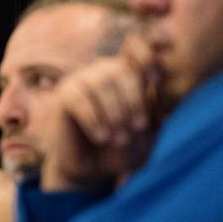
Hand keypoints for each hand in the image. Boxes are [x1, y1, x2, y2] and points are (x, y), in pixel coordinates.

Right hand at [48, 33, 160, 190]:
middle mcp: (107, 70)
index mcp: (132, 73)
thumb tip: (156, 99)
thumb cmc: (124, 150)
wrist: (92, 170)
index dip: (146, 58)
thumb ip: (153, 116)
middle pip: (123, 70)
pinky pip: (79, 99)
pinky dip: (93, 119)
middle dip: (133, 101)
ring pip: (101, 83)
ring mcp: (84, 79)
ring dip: (114, 113)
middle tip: (137, 129)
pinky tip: (101, 137)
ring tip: (118, 139)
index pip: (139, 51)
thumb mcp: (146, 136)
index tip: (154, 81)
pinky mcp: (66, 94)